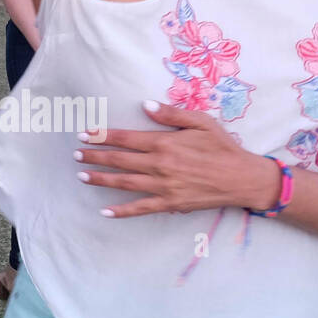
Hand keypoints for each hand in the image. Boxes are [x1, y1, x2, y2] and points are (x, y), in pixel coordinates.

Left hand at [73, 100, 278, 218]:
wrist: (242, 178)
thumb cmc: (223, 147)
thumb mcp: (201, 122)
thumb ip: (172, 114)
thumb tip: (145, 105)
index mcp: (165, 143)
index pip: (125, 138)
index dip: (102, 136)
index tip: (84, 134)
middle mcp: (160, 165)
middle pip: (119, 160)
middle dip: (94, 157)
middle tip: (76, 154)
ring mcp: (163, 187)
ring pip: (124, 183)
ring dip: (101, 180)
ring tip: (82, 177)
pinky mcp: (170, 204)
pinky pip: (140, 208)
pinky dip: (121, 211)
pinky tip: (105, 211)